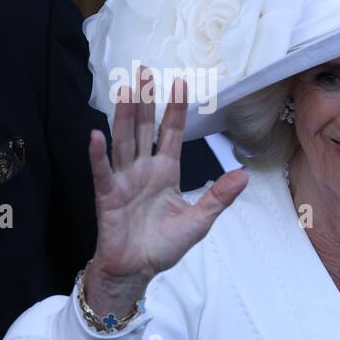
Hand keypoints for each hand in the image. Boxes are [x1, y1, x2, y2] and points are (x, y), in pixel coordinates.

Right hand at [85, 68, 247, 313]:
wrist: (138, 269)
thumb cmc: (164, 244)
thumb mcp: (199, 219)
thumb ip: (219, 196)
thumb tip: (244, 175)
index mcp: (165, 172)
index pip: (172, 133)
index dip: (175, 109)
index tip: (180, 83)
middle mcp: (143, 169)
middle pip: (143, 128)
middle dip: (145, 100)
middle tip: (144, 70)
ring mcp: (123, 179)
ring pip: (123, 140)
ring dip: (123, 115)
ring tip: (124, 89)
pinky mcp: (108, 195)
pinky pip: (102, 171)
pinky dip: (98, 154)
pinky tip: (96, 134)